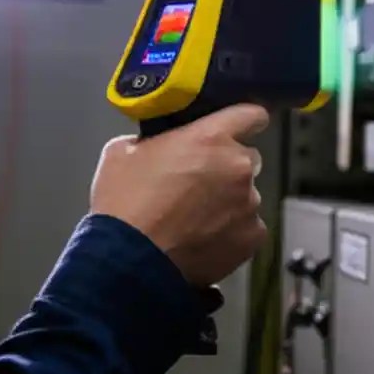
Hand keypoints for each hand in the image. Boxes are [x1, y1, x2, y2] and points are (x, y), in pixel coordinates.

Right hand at [90, 104, 269, 286]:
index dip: (244, 121)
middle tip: (199, 182)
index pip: (251, 114)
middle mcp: (237, 166)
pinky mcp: (251, 239)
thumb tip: (159, 145)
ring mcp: (248, 205)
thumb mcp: (122, 152)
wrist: (129, 259)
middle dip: (228, 167)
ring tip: (196, 219)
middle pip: (248, 159)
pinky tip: (204, 238)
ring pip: (246, 196)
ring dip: (228, 202)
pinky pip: (247, 228)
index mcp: (211, 137)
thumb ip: (153, 140)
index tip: (237, 128)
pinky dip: (231, 232)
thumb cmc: (124, 203)